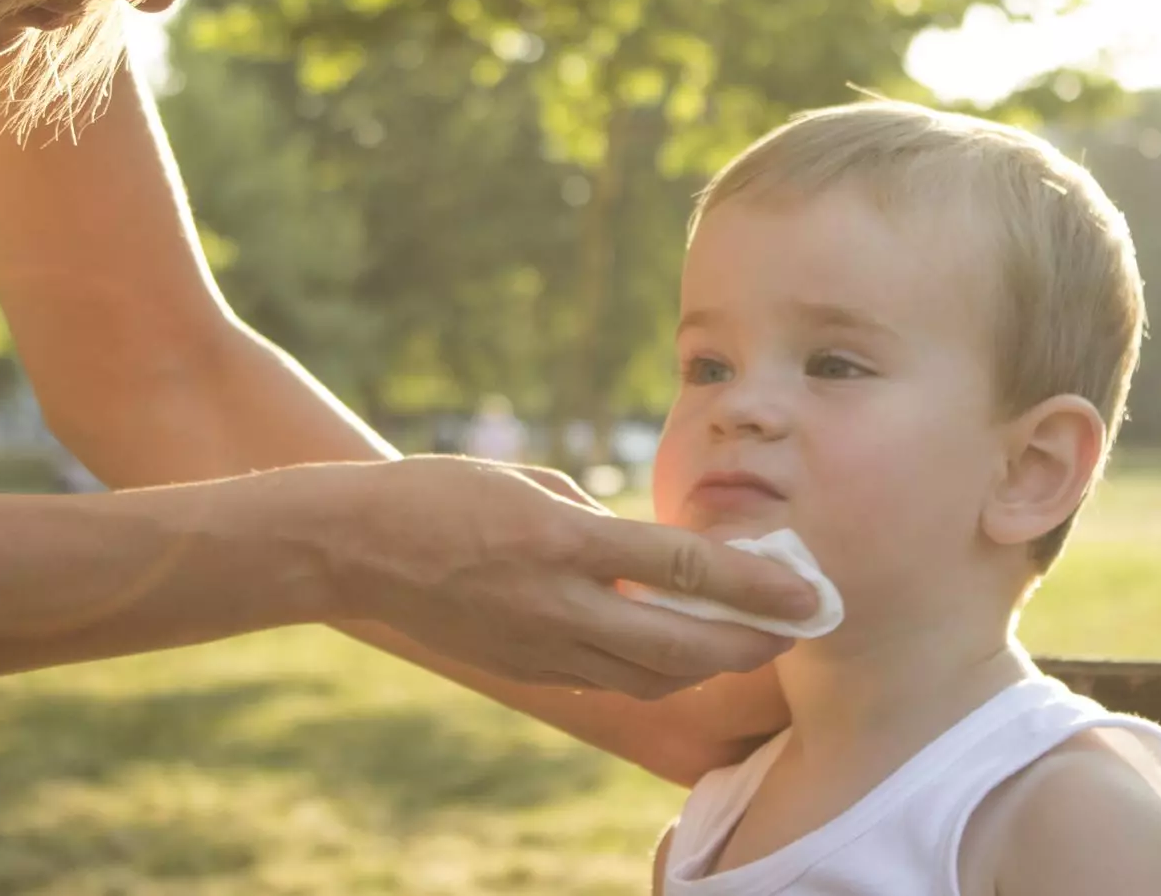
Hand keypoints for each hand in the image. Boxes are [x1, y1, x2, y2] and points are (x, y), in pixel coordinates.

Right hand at [326, 455, 820, 698]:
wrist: (354, 548)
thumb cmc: (440, 493)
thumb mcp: (529, 483)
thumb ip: (598, 520)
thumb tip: (652, 548)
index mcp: (564, 538)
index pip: (684, 569)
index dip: (755, 583)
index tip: (806, 588)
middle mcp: (559, 601)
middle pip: (683, 645)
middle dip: (751, 642)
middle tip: (796, 627)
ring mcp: (541, 645)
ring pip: (651, 676)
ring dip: (709, 663)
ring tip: (748, 640)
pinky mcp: (526, 669)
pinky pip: (608, 678)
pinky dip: (653, 668)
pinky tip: (674, 647)